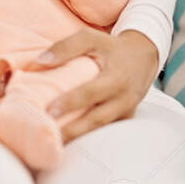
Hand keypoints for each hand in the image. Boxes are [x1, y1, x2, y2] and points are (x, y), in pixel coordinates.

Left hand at [27, 28, 158, 142]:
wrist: (145, 56)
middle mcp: (123, 99)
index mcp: (116, 78)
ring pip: (100, 129)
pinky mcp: (124, 119)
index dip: (70, 102)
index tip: (49, 111)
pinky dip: (87, 136)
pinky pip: (105, 130)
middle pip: (96, 119)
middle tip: (49, 136)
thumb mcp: (92, 39)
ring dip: (78, 138)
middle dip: (72, 130)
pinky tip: (67, 140)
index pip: (91, 93)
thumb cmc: (113, 48)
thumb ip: (66, 47)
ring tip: (54, 144)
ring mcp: (125, 112)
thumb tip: (40, 61)